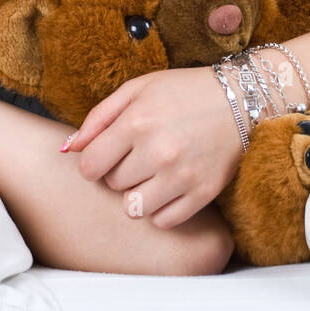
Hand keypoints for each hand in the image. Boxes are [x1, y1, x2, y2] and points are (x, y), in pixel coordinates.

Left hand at [65, 66, 244, 228]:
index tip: (107, 156)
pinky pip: (164, 221)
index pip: (90, 166)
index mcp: (136, 122)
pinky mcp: (203, 193)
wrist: (241, 99)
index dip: (94, 163)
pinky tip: (169, 188)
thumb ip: (98, 118)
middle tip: (138, 156)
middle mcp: (157, 152)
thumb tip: (68, 149)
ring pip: (134, 209)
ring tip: (151, 175)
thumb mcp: (138, 89)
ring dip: (137, 195)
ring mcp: (181, 176)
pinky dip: (161, 209)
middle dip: (119, 173)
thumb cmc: (183, 92)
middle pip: (112, 185)